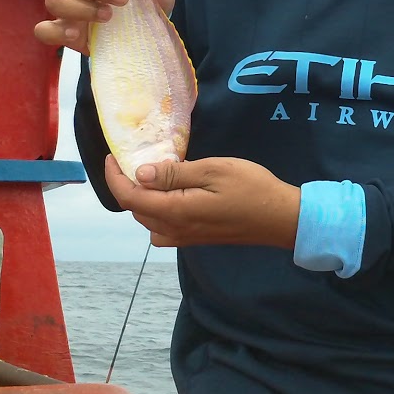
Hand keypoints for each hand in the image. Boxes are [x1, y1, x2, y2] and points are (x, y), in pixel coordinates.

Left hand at [103, 156, 300, 250]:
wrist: (280, 218)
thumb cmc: (250, 188)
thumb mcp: (212, 170)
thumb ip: (174, 173)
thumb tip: (140, 173)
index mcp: (175, 212)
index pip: (130, 198)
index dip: (115, 176)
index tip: (113, 155)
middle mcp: (175, 230)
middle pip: (136, 210)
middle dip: (127, 185)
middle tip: (132, 158)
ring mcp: (185, 237)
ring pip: (148, 221)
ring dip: (142, 199)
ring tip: (151, 174)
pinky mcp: (196, 238)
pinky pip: (163, 228)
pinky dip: (157, 210)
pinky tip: (172, 194)